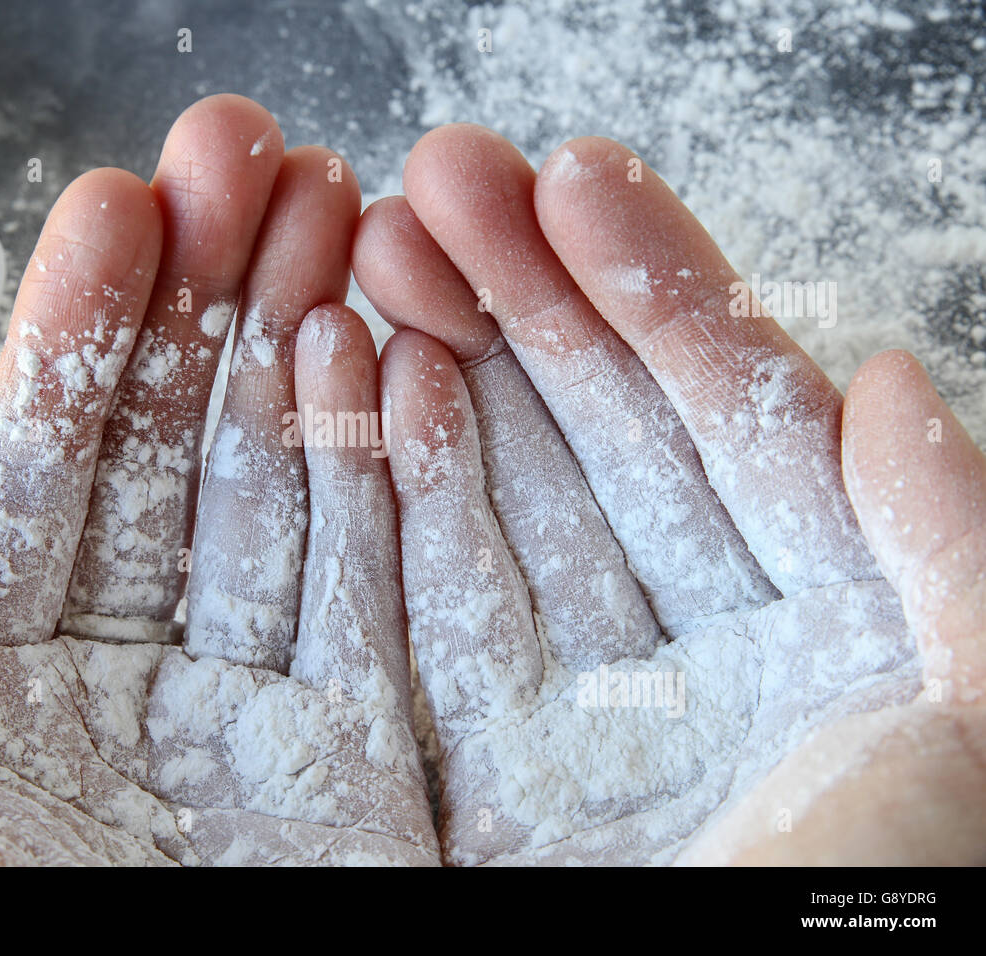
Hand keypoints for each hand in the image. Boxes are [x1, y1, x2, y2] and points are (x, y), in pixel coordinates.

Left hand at [0, 95, 437, 865]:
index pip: (44, 475)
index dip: (80, 337)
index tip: (117, 209)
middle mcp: (137, 672)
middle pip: (181, 452)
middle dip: (211, 296)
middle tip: (249, 155)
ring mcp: (260, 707)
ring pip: (288, 492)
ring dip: (307, 350)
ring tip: (336, 219)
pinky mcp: (366, 763)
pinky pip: (385, 600)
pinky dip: (394, 482)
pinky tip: (390, 365)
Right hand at [354, 127, 985, 864]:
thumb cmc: (861, 907)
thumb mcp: (970, 737)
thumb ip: (958, 556)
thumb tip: (883, 381)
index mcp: (805, 640)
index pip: (720, 424)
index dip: (651, 291)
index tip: (572, 180)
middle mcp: (669, 658)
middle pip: (583, 435)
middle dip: (515, 290)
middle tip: (436, 174)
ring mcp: (547, 707)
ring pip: (484, 494)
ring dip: (429, 358)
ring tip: (369, 243)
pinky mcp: (440, 772)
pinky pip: (400, 605)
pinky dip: (372, 489)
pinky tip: (345, 377)